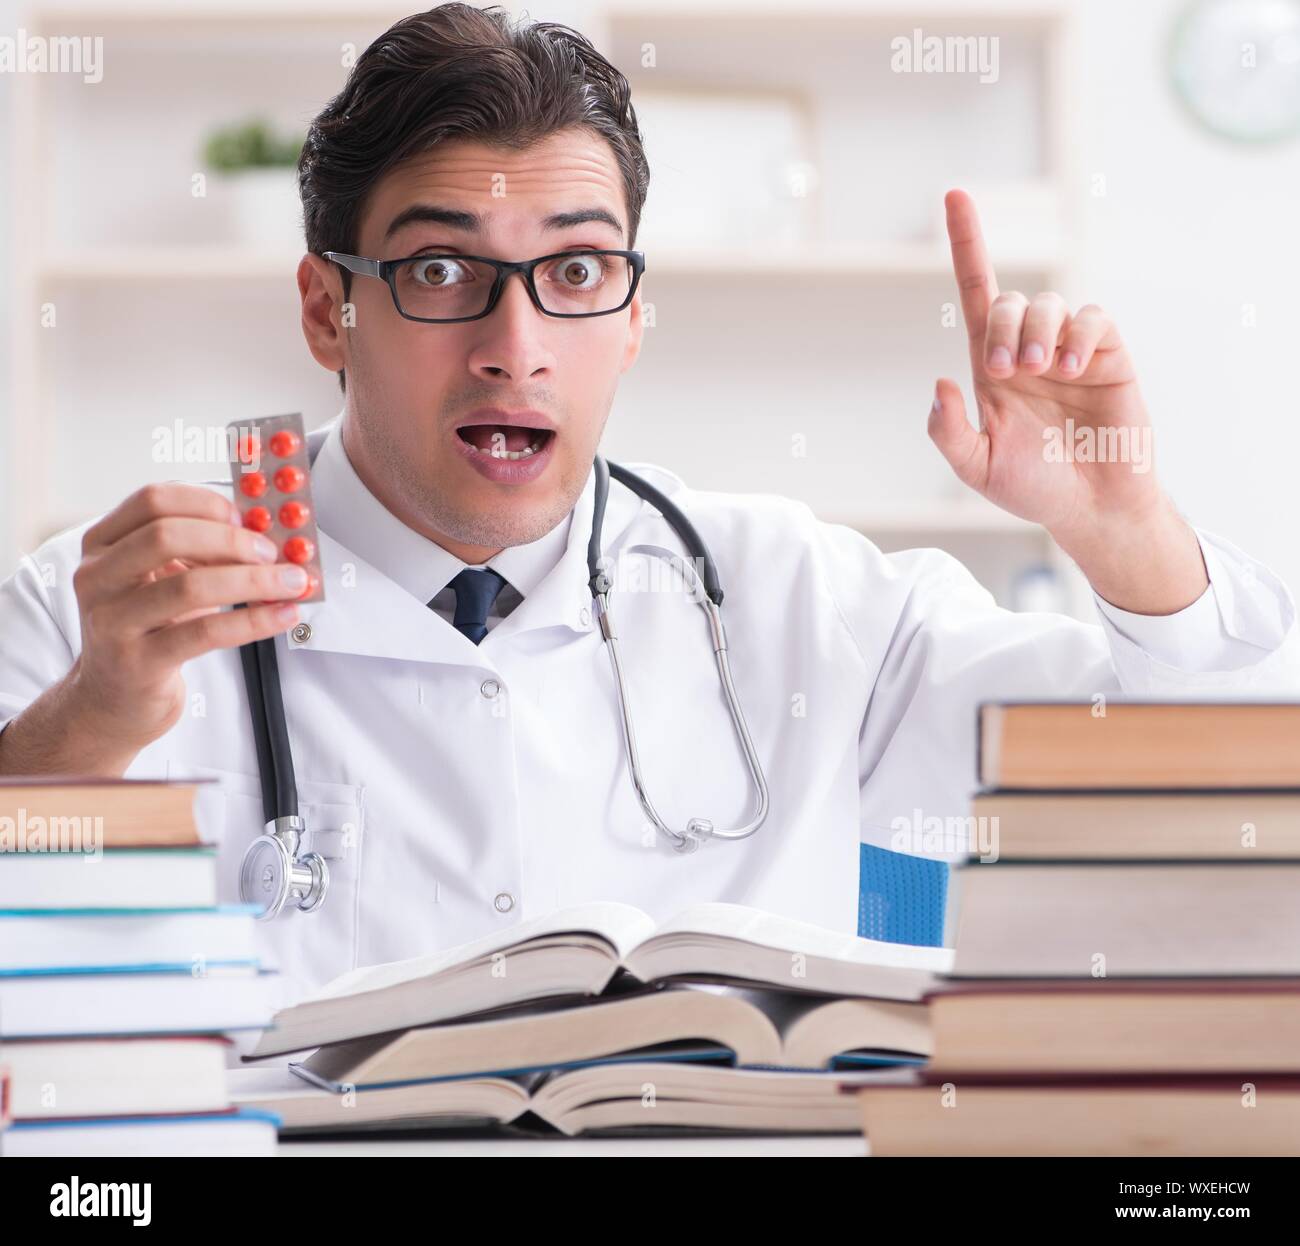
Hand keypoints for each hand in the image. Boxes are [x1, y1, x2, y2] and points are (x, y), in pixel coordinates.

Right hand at [0, 483, 307, 775]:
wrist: (114, 697)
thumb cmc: (147, 628)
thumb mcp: (160, 578)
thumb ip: (198, 550)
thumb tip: (264, 534)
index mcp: (102, 543)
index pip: (152, 500)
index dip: (206, 502)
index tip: (246, 517)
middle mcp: (97, 577)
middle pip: (166, 536)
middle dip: (231, 540)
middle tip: (272, 551)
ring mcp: (113, 621)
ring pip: (189, 587)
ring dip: (253, 581)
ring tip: (291, 582)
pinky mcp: (138, 662)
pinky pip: (205, 634)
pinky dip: (253, 621)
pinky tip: (282, 615)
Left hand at [927, 188, 1206, 613]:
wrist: (1091, 508)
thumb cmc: (1033, 488)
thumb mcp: (977, 468)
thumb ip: (949, 431)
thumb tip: (943, 380)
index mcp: (992, 369)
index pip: (975, 295)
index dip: (967, 244)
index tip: (954, 194)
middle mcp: (1028, 350)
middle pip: (1008, 302)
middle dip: (1002, 327)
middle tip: (1009, 371)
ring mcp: (1069, 351)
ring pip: (1048, 304)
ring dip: (1038, 330)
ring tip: (1043, 372)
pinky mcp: (1109, 357)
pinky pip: (1093, 318)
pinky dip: (1079, 332)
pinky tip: (1071, 366)